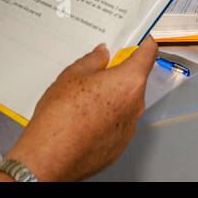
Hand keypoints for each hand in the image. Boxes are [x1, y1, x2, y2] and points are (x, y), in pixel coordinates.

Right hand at [2, 40, 157, 181]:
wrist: (49, 157)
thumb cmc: (60, 117)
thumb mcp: (72, 75)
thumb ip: (93, 60)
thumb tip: (102, 55)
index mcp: (129, 82)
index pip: (148, 53)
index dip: (142, 43)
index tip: (137, 40)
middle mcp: (135, 105)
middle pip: (135, 80)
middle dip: (118, 74)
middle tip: (96, 73)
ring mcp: (128, 128)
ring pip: (125, 103)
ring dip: (111, 98)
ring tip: (83, 100)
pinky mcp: (119, 145)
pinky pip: (117, 124)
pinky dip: (105, 119)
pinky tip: (84, 119)